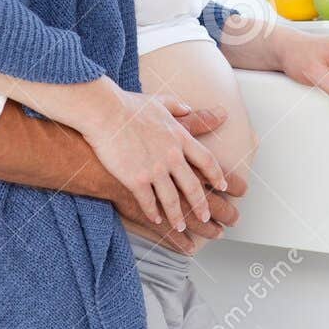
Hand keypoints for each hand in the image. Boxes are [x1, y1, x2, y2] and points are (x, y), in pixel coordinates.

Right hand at [82, 90, 227, 232]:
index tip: (224, 186)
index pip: (206, 160)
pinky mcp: (135, 179)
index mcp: (180, 137)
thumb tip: (189, 107)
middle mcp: (171, 155)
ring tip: (180, 226)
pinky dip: (153, 212)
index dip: (217, 175)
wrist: (104, 113)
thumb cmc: (128, 106)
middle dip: (201, 205)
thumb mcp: (159, 102)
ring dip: (177, 216)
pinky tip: (155, 219)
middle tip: (207, 218)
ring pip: (172, 199)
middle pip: (193, 186)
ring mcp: (154, 169)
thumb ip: (177, 107)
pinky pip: (148, 202)